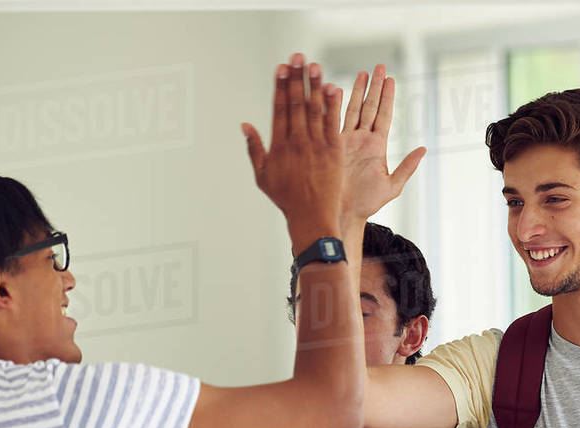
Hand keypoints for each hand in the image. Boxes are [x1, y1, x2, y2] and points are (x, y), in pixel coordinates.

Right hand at [242, 53, 344, 251]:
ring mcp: (316, 146)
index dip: (280, 86)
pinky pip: (333, 124)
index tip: (281, 68)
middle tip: (297, 57)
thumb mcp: (263, 176)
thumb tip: (245, 125)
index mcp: (279, 146)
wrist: (311, 218)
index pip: (279, 109)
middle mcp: (297, 143)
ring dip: (314, 86)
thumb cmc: (287, 199)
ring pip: (314, 110)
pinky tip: (334, 88)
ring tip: (314, 65)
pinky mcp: (334, 152)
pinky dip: (333, 106)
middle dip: (296, 79)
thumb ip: (254, 149)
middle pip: (296, 104)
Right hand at [339, 64, 425, 225]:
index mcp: (377, 147)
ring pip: (353, 110)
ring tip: (363, 72)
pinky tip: (337, 88)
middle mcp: (362, 140)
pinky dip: (335, 105)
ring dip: (358, 91)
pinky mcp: (332, 146)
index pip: (384, 116)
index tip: (391, 79)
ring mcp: (346, 141)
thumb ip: (407, 167)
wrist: (343, 213)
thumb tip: (423, 149)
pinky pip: (334, 121)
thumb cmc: (366, 204)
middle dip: (375, 87)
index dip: (387, 97)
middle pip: (370, 107)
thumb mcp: (392, 186)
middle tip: (379, 66)